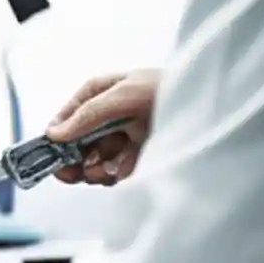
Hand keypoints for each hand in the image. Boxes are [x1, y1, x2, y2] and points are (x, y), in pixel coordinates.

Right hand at [46, 68, 160, 185]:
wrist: (211, 105)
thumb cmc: (169, 88)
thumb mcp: (123, 95)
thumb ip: (87, 115)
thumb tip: (54, 133)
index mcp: (97, 95)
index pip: (63, 120)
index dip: (55, 140)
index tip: (53, 158)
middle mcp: (105, 116)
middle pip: (73, 146)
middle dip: (74, 161)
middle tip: (77, 173)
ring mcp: (120, 136)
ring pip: (91, 161)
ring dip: (93, 170)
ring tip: (104, 172)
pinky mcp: (136, 155)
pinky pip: (113, 171)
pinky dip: (116, 174)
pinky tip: (127, 168)